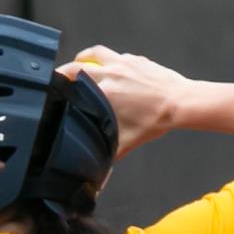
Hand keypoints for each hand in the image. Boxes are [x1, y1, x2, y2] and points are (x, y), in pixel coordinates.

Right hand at [57, 46, 192, 159]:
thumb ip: (109, 157)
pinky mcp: (137, 59)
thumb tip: (99, 181)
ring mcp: (124, 62)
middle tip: (61, 77)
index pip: (72, 81)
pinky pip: (117, 56)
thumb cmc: (156, 120)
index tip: (52, 87)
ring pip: (96, 52)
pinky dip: (109, 60)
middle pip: (78, 64)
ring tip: (80, 63)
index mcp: (104, 91)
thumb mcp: (127, 142)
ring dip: (85, 57)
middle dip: (66, 69)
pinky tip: (111, 69)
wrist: (181, 102)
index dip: (58, 82)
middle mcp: (111, 73)